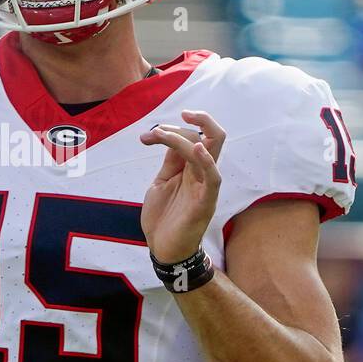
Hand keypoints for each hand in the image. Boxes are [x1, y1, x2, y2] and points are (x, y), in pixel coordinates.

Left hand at [139, 109, 224, 263]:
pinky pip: (212, 178)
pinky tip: (198, 149)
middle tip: (182, 113)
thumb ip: (169, 162)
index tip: (147, 136)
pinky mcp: (205, 202)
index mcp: (192, 167)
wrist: (163, 248)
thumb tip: (166, 136)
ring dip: (184, 137)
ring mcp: (205, 186)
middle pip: (215, 137)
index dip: (170, 130)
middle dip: (201, 118)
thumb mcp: (162, 182)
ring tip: (161, 135)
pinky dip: (206, 161)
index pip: (192, 137)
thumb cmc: (164, 217)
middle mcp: (202, 173)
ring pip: (212, 150)